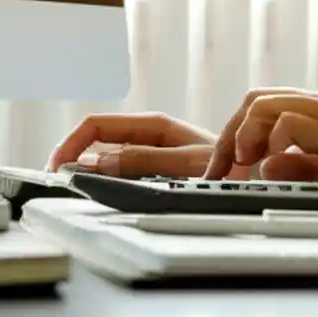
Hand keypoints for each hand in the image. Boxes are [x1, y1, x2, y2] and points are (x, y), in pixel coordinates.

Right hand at [46, 113, 220, 177]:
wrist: (260, 177)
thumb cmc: (232, 167)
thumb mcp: (184, 165)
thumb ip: (141, 162)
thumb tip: (96, 163)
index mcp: (153, 125)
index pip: (96, 126)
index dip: (71, 143)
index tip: (58, 166)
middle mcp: (148, 135)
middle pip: (96, 140)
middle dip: (72, 156)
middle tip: (57, 180)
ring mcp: (151, 152)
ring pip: (106, 157)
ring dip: (87, 169)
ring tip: (72, 186)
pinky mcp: (156, 169)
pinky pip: (121, 170)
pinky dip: (104, 179)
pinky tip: (99, 191)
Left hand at [204, 89, 317, 217]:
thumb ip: (315, 166)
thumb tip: (270, 163)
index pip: (270, 105)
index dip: (238, 133)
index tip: (222, 168)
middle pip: (259, 98)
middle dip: (228, 133)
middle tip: (216, 171)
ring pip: (269, 104)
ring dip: (242, 135)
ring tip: (235, 167)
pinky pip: (296, 124)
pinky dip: (271, 143)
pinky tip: (269, 167)